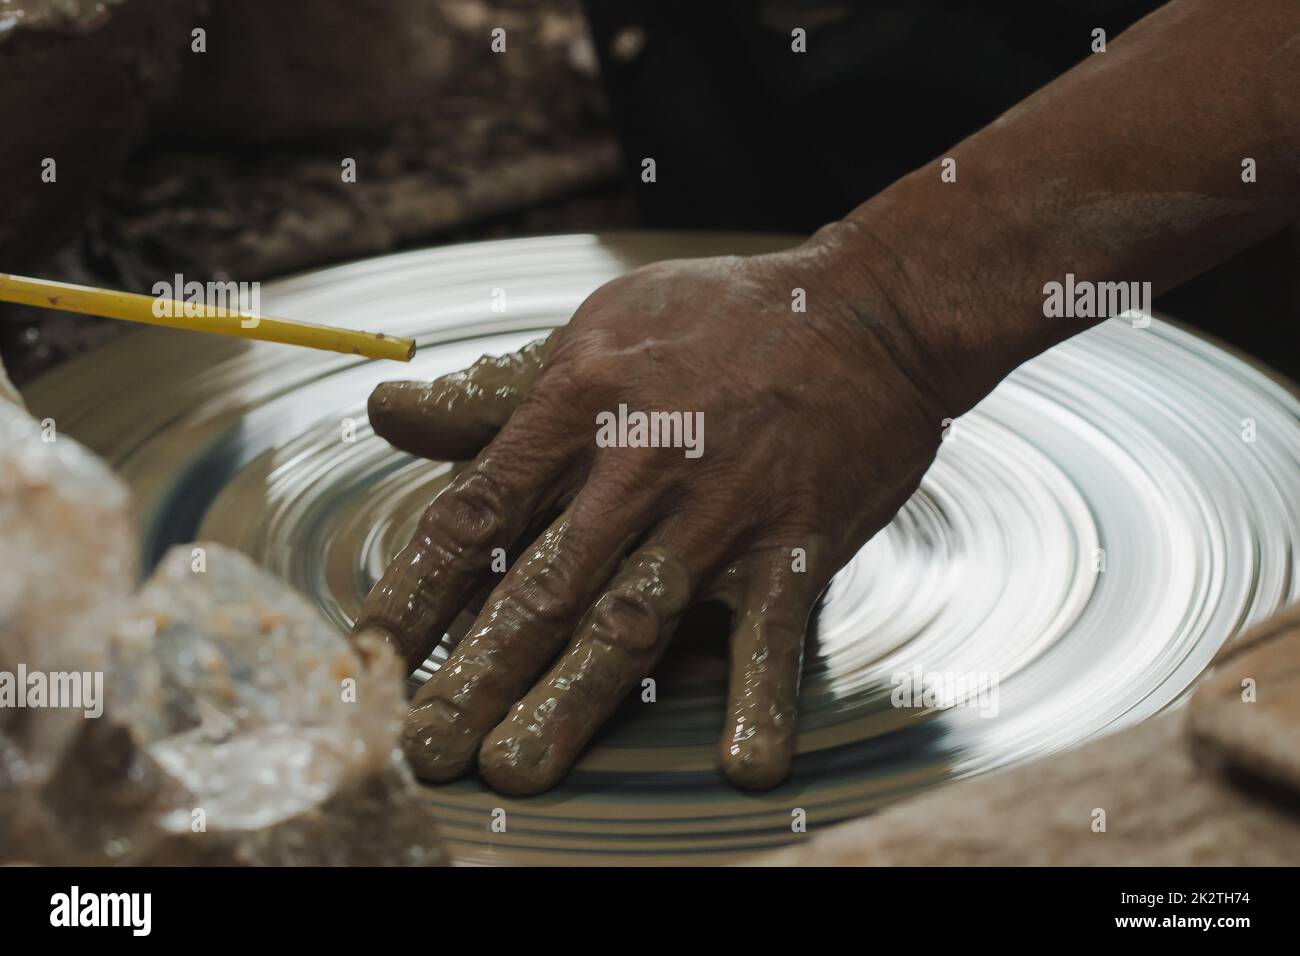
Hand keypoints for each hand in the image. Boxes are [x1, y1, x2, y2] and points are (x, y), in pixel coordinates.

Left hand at [351, 225, 953, 793]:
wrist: (866, 310)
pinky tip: (743, 767)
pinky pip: (771, 635)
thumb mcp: (595, 330)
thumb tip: (385, 411)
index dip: (416, 586)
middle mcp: (640, 464)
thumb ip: (492, 391)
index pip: (477, 510)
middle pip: (541, 586)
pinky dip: (758, 702)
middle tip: (425, 747)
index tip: (372, 651)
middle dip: (475, 673)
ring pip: (632, 620)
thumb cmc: (720, 318)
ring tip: (518, 771)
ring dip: (571, 703)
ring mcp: (720, 511)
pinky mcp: (794, 545)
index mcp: (580, 404)